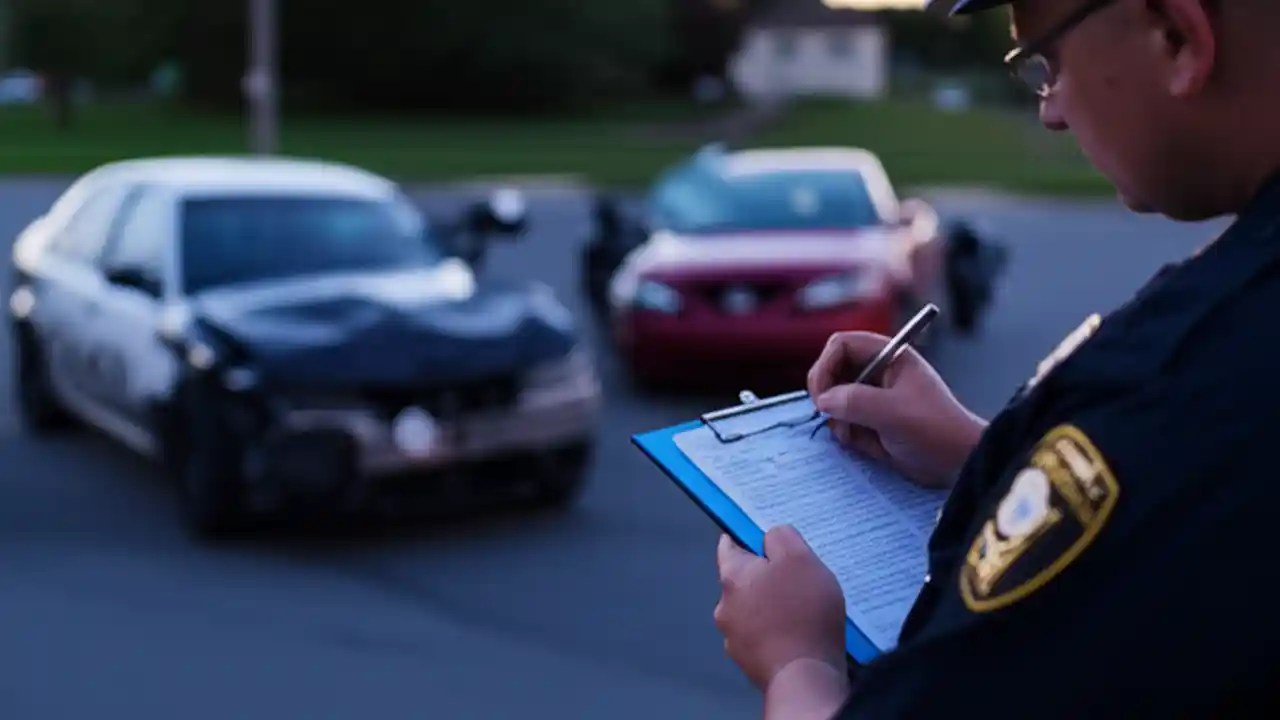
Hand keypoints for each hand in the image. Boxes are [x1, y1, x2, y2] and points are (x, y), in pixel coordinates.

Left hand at [714, 527, 847, 692]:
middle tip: (795, 579)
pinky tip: (798, 635)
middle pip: (742, 581)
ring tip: (801, 611)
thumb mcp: (799, 558)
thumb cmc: (802, 612)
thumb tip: (770, 537)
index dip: (748, 539)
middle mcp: (724, 607)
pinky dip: (775, 633)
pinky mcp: (749, 663)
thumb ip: (781, 537)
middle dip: (764, 577)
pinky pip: (762, 638)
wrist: (804, 676)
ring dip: (769, 608)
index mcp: (732, 576)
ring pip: (751, 611)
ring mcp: (734, 638)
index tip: (766, 541)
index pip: (729, 546)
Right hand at [807, 331, 985, 488]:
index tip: (821, 395)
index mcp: (889, 356)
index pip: (841, 345)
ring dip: (837, 419)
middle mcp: (877, 372)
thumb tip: (823, 401)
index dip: (825, 365)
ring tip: (855, 435)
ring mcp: (873, 397)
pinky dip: (846, 433)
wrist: (958, 464)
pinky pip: (843, 421)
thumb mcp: (893, 413)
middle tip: (830, 417)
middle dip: (828, 395)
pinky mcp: (871, 421)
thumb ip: (855, 402)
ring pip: (834, 399)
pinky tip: (865, 444)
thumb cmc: (934, 430)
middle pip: (832, 370)